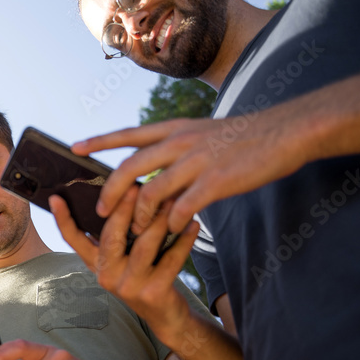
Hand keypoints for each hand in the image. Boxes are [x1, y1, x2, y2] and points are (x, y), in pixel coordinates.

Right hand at [50, 188, 199, 339]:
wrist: (165, 315)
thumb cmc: (145, 276)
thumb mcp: (124, 258)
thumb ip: (119, 235)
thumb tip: (125, 194)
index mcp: (96, 264)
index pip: (73, 239)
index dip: (63, 219)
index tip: (55, 197)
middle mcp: (106, 276)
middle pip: (111, 236)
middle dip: (123, 209)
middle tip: (135, 186)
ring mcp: (128, 286)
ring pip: (143, 246)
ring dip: (159, 221)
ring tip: (171, 201)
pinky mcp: (152, 293)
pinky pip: (170, 260)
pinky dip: (183, 241)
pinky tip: (192, 224)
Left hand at [72, 115, 303, 234]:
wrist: (285, 133)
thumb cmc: (241, 138)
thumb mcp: (201, 132)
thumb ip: (174, 148)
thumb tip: (149, 169)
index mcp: (174, 128)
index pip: (128, 134)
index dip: (100, 141)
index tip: (75, 147)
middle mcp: (179, 141)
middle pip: (130, 168)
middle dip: (111, 194)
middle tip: (102, 212)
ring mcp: (196, 161)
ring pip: (151, 193)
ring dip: (141, 217)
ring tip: (139, 230)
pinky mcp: (215, 181)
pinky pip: (181, 209)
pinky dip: (172, 224)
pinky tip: (173, 230)